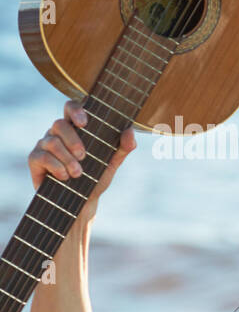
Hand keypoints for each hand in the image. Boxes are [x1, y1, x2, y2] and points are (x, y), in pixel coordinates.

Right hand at [27, 100, 136, 222]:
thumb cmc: (96, 177)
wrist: (83, 203)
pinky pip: (42, 156)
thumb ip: (122, 147)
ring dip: (67, 158)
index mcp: (76, 129)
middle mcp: (58, 133)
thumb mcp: (112, 163)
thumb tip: (130, 132)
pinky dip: (56, 167)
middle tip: (84, 156)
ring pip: (51, 141)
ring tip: (78, 173)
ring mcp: (44, 145)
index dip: (76, 110)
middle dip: (73, 140)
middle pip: (59, 123)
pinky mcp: (35, 159)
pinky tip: (65, 176)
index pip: (71, 108)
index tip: (85, 122)